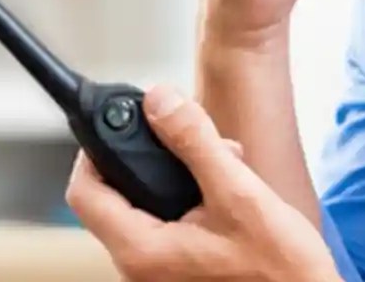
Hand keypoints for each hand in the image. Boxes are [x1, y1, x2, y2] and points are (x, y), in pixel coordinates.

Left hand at [65, 86, 341, 281]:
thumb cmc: (281, 272)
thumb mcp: (239, 193)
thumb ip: (194, 142)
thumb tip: (159, 100)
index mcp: (141, 250)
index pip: (83, 192)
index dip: (93, 150)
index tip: (123, 125)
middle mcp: (140, 267)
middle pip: (114, 195)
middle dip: (154, 156)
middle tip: (191, 138)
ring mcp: (159, 271)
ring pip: (147, 205)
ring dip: (182, 174)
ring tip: (226, 162)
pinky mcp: (181, 270)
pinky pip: (169, 224)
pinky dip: (193, 197)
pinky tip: (230, 187)